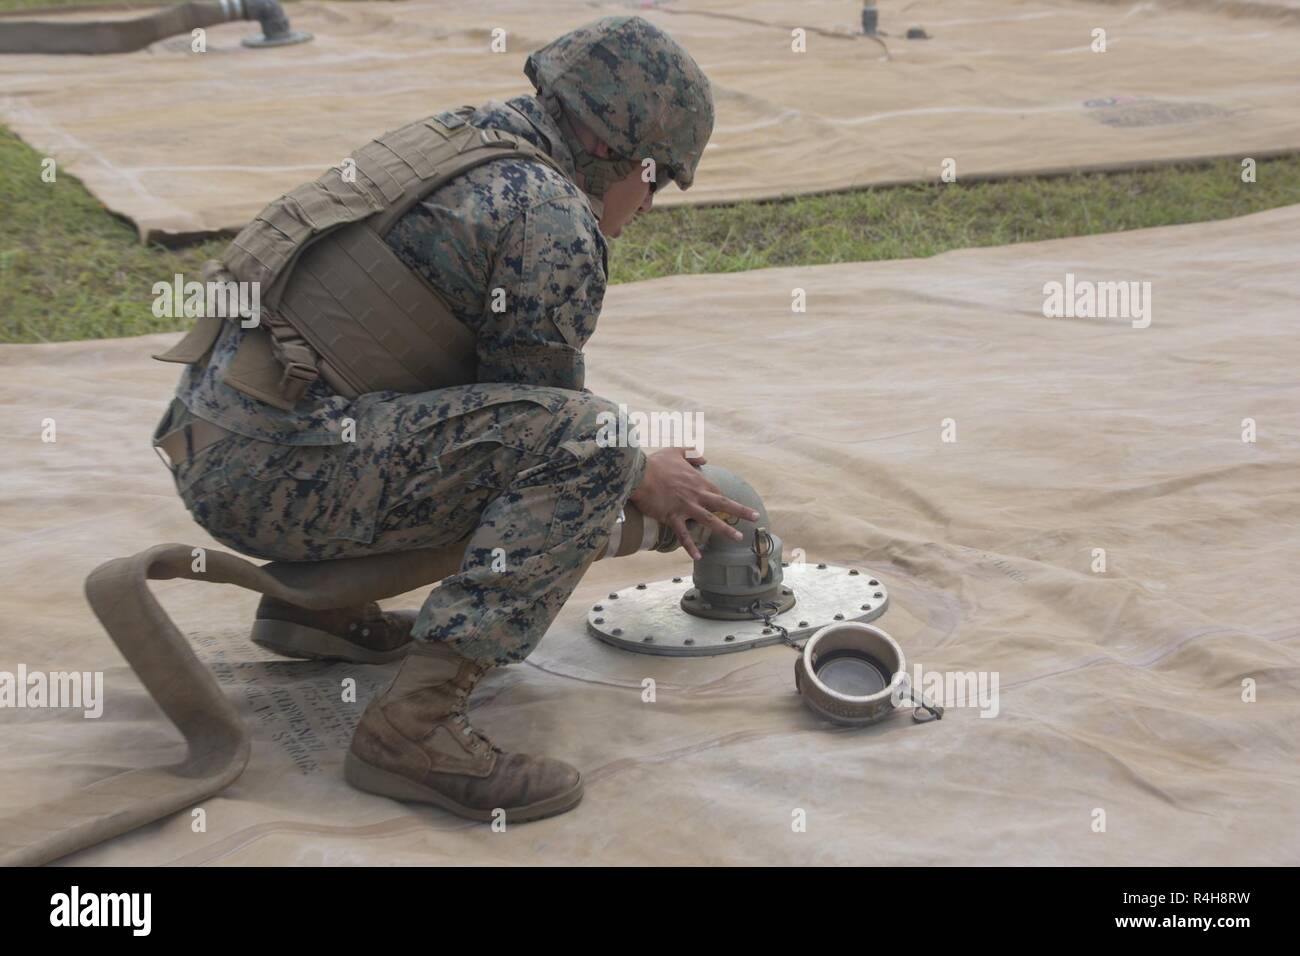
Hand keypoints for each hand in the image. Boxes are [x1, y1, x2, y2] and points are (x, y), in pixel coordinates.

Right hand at [628, 448, 758, 559]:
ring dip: (725, 530)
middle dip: (740, 511)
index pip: (716, 491)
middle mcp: (696, 494)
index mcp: (697, 480)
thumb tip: (704, 457)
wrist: (638, 473)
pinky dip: (690, 546)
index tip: (731, 506)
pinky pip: (683, 534)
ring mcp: (686, 507)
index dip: (724, 500)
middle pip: (723, 504)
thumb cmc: (655, 463)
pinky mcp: (672, 516)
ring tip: (737, 538)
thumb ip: (691, 453)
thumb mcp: (675, 451)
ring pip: (710, 520)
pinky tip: (698, 557)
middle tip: (755, 518)